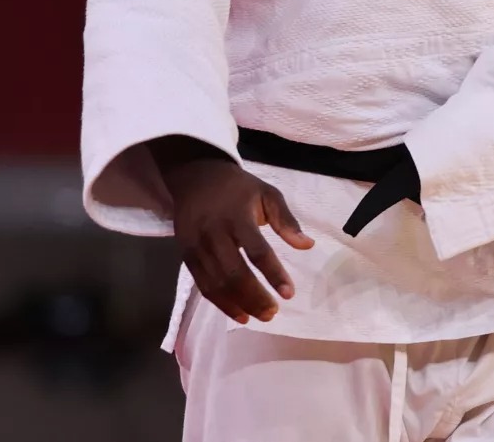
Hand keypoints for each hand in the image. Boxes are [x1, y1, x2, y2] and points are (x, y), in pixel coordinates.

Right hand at [149, 137, 313, 324]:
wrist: (195, 176)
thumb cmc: (238, 188)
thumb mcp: (268, 193)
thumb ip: (287, 220)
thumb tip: (307, 246)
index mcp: (237, 217)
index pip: (257, 251)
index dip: (273, 274)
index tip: (289, 293)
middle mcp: (214, 234)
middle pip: (234, 273)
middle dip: (255, 297)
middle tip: (274, 312)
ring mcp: (196, 247)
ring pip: (216, 284)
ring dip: (239, 304)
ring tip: (261, 316)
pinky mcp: (186, 256)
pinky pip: (203, 285)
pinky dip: (220, 303)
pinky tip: (238, 314)